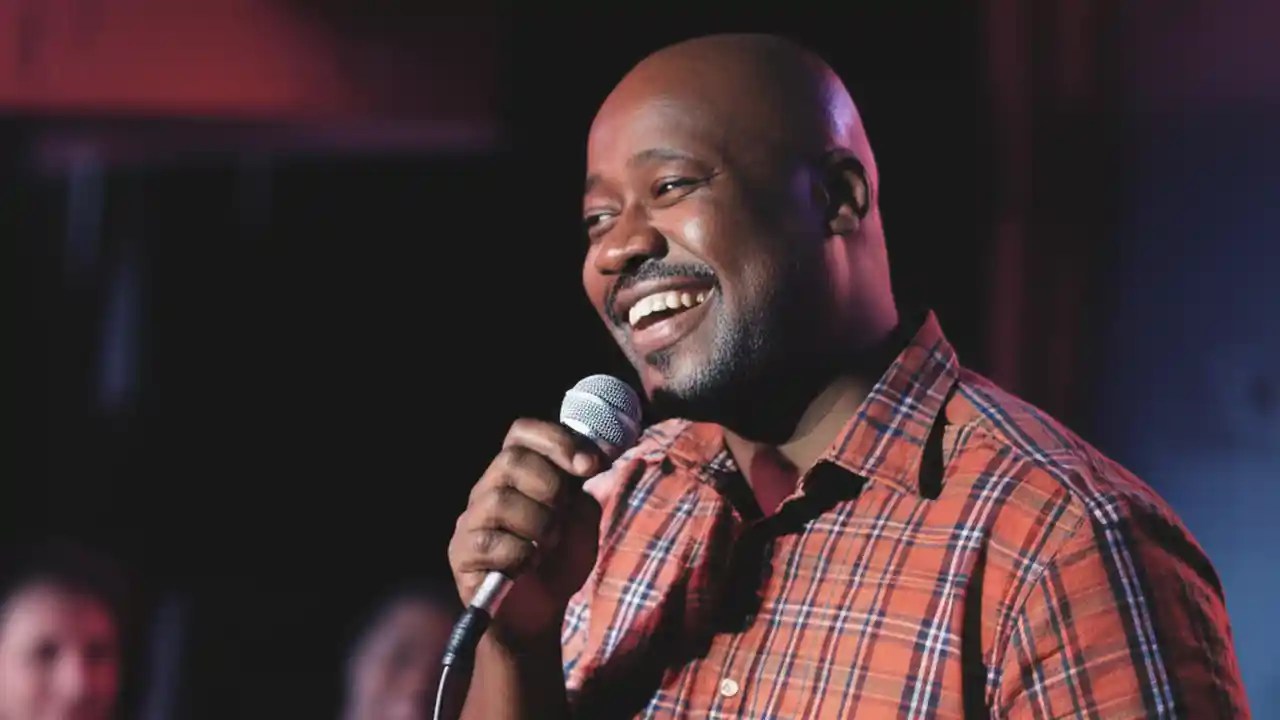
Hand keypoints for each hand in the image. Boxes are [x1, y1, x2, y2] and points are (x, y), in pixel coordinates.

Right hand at [448, 418, 604, 647]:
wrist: (541, 616)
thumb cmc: (559, 563)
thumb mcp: (582, 519)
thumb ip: (580, 487)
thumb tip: (586, 461)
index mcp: (516, 474)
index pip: (521, 432)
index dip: (557, 440)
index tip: (591, 466)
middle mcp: (487, 489)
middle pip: (511, 460)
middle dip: (551, 488)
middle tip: (561, 519)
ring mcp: (469, 521)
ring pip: (500, 500)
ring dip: (538, 525)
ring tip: (547, 548)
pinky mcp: (461, 554)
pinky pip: (490, 542)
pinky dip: (520, 555)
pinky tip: (528, 567)